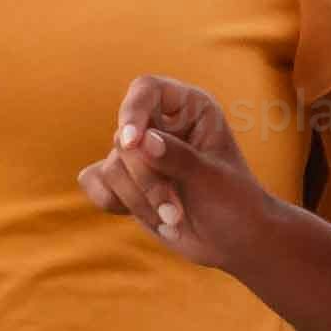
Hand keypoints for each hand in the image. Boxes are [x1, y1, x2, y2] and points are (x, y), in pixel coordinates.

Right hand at [75, 72, 276, 274]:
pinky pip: (95, 183)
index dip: (134, 110)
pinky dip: (115, 202)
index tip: (132, 141)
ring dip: (139, 200)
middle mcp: (160, 125)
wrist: (233, 241)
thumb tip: (141, 142)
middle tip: (173, 209)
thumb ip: (179, 157)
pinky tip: (147, 215)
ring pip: (111, 167)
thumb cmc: (235, 203)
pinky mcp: (123, 181)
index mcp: (189, 108)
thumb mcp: (213, 179)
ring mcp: (139, 153)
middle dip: (146, 179)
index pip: (147, 89)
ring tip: (172, 218)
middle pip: (125, 138)